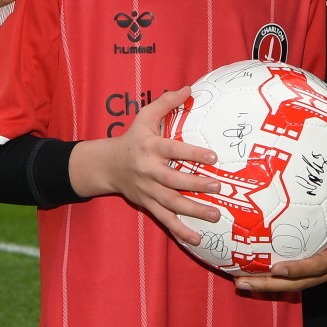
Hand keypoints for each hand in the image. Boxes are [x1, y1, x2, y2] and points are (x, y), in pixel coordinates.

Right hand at [68, 86, 224, 244]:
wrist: (107, 165)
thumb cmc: (132, 138)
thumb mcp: (145, 117)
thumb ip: (166, 103)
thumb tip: (189, 88)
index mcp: (149, 147)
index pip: (173, 150)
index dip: (193, 154)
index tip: (213, 157)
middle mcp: (148, 170)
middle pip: (173, 180)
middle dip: (196, 185)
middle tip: (218, 187)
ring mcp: (147, 190)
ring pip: (171, 203)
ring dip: (193, 211)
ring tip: (215, 215)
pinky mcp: (147, 204)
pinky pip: (164, 220)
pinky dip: (180, 230)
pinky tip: (197, 238)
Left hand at [235, 129, 326, 291]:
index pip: (325, 263)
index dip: (301, 268)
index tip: (277, 268)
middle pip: (307, 282)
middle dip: (274, 285)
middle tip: (242, 281)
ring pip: (305, 283)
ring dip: (274, 286)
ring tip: (242, 281)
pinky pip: (309, 276)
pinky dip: (286, 278)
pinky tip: (262, 272)